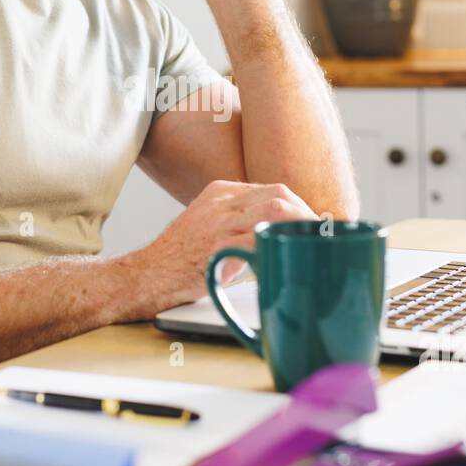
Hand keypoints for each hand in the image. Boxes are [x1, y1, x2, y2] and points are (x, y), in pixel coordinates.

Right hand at [125, 179, 317, 317]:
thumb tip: (275, 234)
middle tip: (320, 236)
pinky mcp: (217, 246)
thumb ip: (236, 222)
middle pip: (279, 194)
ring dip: (301, 227)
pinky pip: (260, 237)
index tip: (313, 224)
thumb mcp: (206, 225)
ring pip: (275, 210)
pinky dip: (283, 244)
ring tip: (313, 244)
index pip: (272, 189)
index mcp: (220, 192)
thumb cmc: (178, 259)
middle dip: (306, 214)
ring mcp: (218, 222)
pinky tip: (292, 255)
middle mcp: (221, 201)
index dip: (299, 206)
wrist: (145, 276)